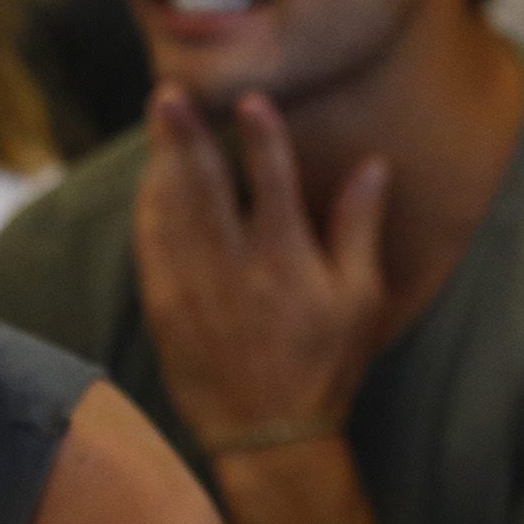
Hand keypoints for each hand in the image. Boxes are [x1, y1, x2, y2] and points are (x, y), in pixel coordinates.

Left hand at [133, 87, 388, 452]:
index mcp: (287, 259)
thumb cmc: (326, 364)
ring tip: (160, 119)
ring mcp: (192, 283)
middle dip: (186, 135)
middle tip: (169, 92)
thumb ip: (360, 228)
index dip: (263, 137)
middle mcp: (234, 265)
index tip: (253, 98)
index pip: (273, 180)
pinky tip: (152, 180)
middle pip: (204, 184)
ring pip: (170, 207)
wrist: (268, 431)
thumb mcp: (361, 298)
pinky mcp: (164, 303)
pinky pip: (150, 241)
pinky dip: (149, 205)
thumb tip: (374, 167)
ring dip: (162, 160)